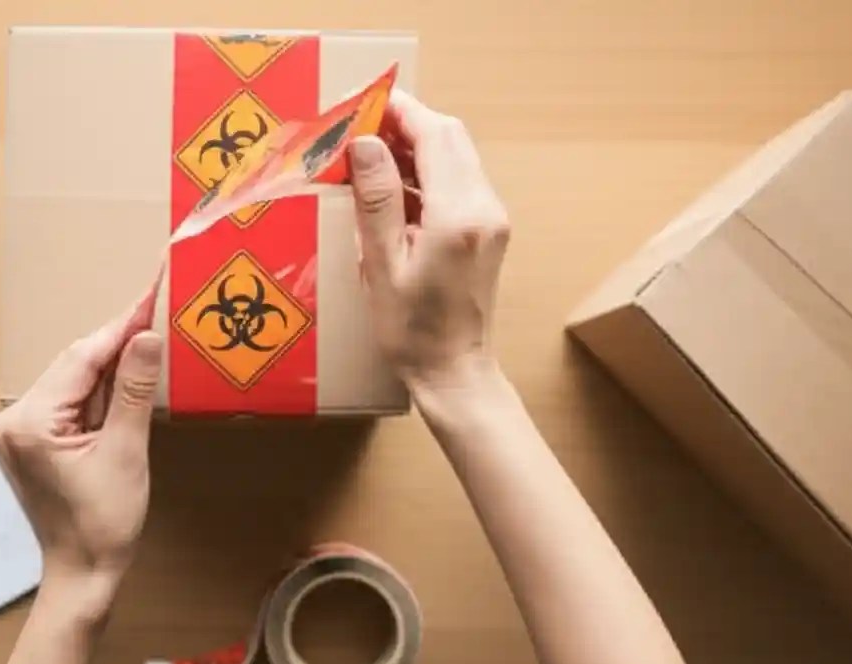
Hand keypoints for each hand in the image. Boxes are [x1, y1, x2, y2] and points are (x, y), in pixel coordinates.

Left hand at [0, 289, 162, 609]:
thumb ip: (133, 391)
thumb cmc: (103, 524)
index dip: (121, 325)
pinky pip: (73, 400)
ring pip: (75, 379)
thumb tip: (147, 338)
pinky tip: (130, 374)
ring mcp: (22, 429)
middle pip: (76, 364)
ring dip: (112, 363)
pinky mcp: (35, 439)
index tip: (151, 295)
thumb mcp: (126, 453)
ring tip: (151, 334)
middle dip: (118, 340)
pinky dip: (102, 388)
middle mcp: (17, 418)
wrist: (83, 573)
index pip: (83, 358)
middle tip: (158, 308)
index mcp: (32, 421)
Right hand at [348, 91, 509, 397]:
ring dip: (415, 147)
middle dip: (406, 124)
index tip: (362, 103)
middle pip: (450, 137)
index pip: (435, 136)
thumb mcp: (382, 264)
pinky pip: (458, 182)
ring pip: (456, 156)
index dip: (399, 111)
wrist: (455, 373)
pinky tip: (391, 189)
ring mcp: (491, 218)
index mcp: (458, 215)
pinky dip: (426, 173)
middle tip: (360, 127)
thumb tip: (366, 142)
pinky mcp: (488, 229)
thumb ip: (376, 199)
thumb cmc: (412, 331)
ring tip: (368, 156)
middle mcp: (484, 208)